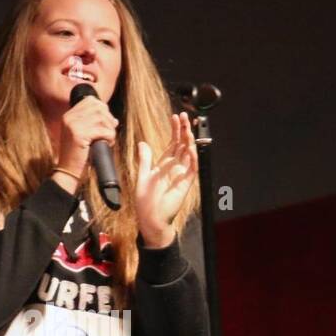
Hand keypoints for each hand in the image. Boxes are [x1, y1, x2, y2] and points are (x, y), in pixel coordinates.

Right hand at [56, 94, 118, 175]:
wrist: (68, 171)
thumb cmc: (77, 155)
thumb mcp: (82, 135)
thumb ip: (93, 124)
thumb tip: (114, 119)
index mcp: (69, 115)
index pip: (90, 101)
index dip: (103, 109)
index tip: (107, 122)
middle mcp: (69, 117)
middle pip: (98, 107)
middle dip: (108, 119)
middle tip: (110, 132)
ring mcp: (73, 125)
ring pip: (102, 118)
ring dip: (110, 129)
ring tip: (108, 139)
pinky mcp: (79, 135)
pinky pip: (102, 131)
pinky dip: (109, 137)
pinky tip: (107, 144)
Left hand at [134, 111, 197, 247]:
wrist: (151, 219)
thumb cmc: (146, 202)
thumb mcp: (143, 175)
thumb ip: (145, 159)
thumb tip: (143, 143)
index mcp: (164, 165)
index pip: (172, 143)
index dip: (175, 130)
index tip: (175, 117)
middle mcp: (175, 168)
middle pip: (182, 145)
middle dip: (183, 130)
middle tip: (184, 116)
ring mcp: (182, 175)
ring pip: (188, 153)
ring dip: (188, 140)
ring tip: (187, 127)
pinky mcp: (186, 183)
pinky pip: (192, 168)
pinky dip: (192, 157)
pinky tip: (190, 147)